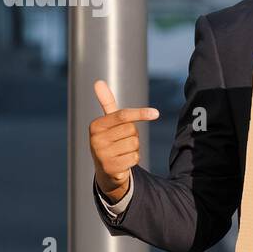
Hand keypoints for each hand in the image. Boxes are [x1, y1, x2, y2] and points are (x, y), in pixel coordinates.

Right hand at [89, 80, 159, 202]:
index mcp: (96, 126)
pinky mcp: (110, 168)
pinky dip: (133, 159)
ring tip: (122, 151)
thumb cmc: (110, 140)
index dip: (140, 113)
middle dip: (133, 135)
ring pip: (134, 144)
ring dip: (134, 148)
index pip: (122, 115)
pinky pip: (135, 158)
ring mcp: (102, 155)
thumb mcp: (108, 122)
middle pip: (131, 130)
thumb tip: (98, 82)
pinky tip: (123, 161)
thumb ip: (106, 103)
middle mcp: (96, 140)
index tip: (156, 113)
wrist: (106, 169)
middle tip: (122, 141)